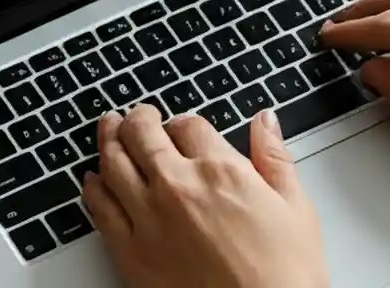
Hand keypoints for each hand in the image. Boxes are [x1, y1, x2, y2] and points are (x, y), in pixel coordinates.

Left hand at [83, 106, 327, 287]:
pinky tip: (94, 181)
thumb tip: (265, 122)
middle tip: (137, 117)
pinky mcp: (130, 253)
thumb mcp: (296, 208)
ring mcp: (150, 220)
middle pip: (142, 134)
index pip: (187, 124)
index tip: (182, 127)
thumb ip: (274, 157)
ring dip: (110, 140)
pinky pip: (99, 208)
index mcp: (222, 171)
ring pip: (114, 163)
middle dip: (138, 119)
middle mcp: (180, 188)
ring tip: (110, 131)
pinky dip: (93, 187)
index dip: (182, 121)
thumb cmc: (285, 276)